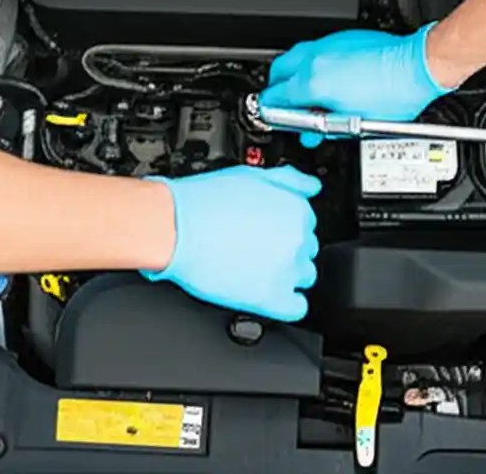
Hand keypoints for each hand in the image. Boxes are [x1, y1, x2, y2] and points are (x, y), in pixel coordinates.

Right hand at [144, 165, 320, 320]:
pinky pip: (296, 308)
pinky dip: (286, 304)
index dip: (286, 227)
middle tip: (258, 248)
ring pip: (304, 277)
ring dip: (286, 274)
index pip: (307, 224)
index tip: (271, 231)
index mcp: (296, 210)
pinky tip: (267, 293)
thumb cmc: (203, 202)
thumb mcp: (252, 176)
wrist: (173, 228)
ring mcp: (286, 270)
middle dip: (286, 250)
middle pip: (306, 250)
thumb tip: (312, 187)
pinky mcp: (270, 297)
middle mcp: (298, 240)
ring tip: (256, 268)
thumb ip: (289, 181)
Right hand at [260, 24, 452, 146]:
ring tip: (307, 92)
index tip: (273, 116)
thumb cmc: (394, 94)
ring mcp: (328, 45)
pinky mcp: (342, 38)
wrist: (416, 67)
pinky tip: (327, 77)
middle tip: (288, 105)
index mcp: (313, 82)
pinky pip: (315, 49)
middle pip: (277, 71)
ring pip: (294, 56)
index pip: (274, 96)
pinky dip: (312, 63)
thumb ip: (323, 128)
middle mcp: (315, 59)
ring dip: (293, 74)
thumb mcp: (354, 124)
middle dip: (277, 89)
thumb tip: (311, 132)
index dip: (269, 110)